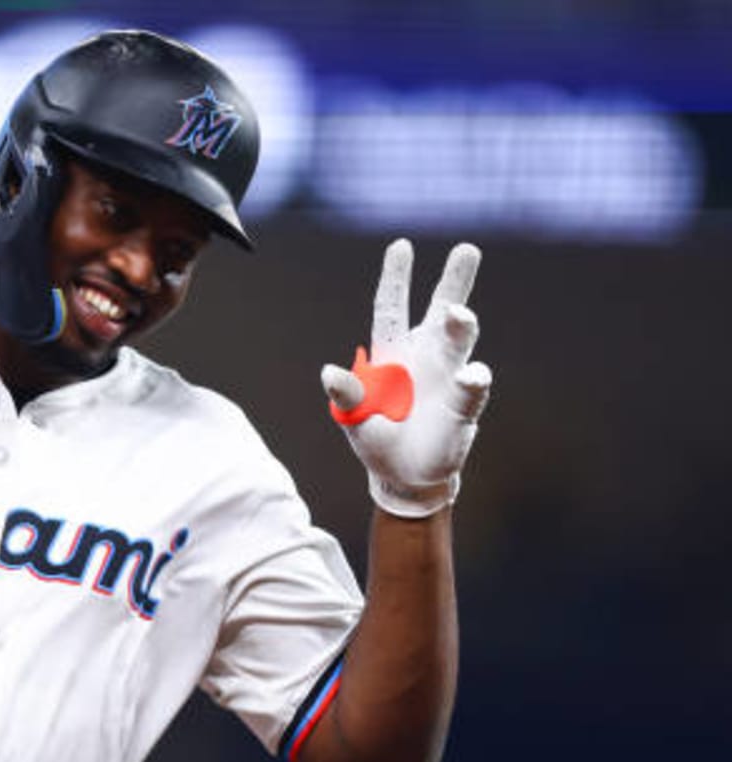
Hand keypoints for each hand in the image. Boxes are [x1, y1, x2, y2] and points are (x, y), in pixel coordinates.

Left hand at [321, 239, 492, 517]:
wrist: (404, 476)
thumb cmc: (376, 440)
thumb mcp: (352, 418)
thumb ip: (345, 395)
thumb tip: (329, 371)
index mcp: (391, 354)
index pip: (392, 307)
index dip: (396, 277)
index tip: (401, 245)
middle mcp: (425, 357)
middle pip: (441, 312)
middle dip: (454, 280)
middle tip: (467, 249)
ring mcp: (448, 378)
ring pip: (460, 342)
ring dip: (461, 325)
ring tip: (458, 313)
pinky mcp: (464, 407)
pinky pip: (471, 389)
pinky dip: (472, 382)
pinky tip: (471, 377)